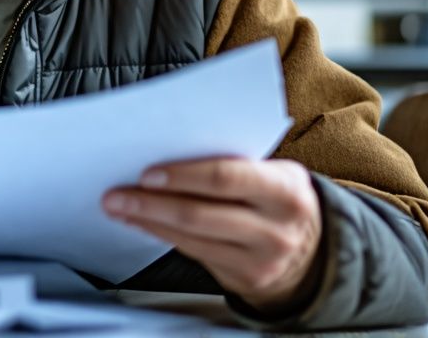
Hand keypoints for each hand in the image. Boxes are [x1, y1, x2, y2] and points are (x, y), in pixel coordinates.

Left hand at [102, 158, 322, 312]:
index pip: (226, 177)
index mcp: (285, 189)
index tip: (146, 173)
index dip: (182, 176)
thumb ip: (231, 162)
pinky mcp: (244, 278)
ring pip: (191, 237)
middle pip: (200, 213)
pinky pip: (192, 253)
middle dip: (151, 203)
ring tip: (118, 206)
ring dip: (147, 220)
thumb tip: (166, 150)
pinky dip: (160, 235)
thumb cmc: (276, 197)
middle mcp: (276, 227)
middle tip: (117, 194)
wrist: (310, 247)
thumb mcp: (271, 172)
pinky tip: (141, 223)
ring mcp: (261, 257)